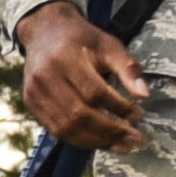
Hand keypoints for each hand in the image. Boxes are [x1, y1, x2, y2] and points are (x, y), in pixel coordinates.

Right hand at [16, 2, 143, 151]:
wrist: (44, 31)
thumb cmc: (80, 39)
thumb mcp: (108, 45)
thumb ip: (127, 68)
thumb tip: (144, 95)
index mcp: (65, 58)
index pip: (94, 91)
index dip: (118, 107)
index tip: (138, 115)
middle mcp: (45, 77)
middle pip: (79, 114)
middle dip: (110, 131)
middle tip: (134, 138)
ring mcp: (35, 92)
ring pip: (66, 127)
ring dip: (96, 141)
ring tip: (121, 145)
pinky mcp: (31, 103)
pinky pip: (55, 130)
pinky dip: (80, 140)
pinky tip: (99, 141)